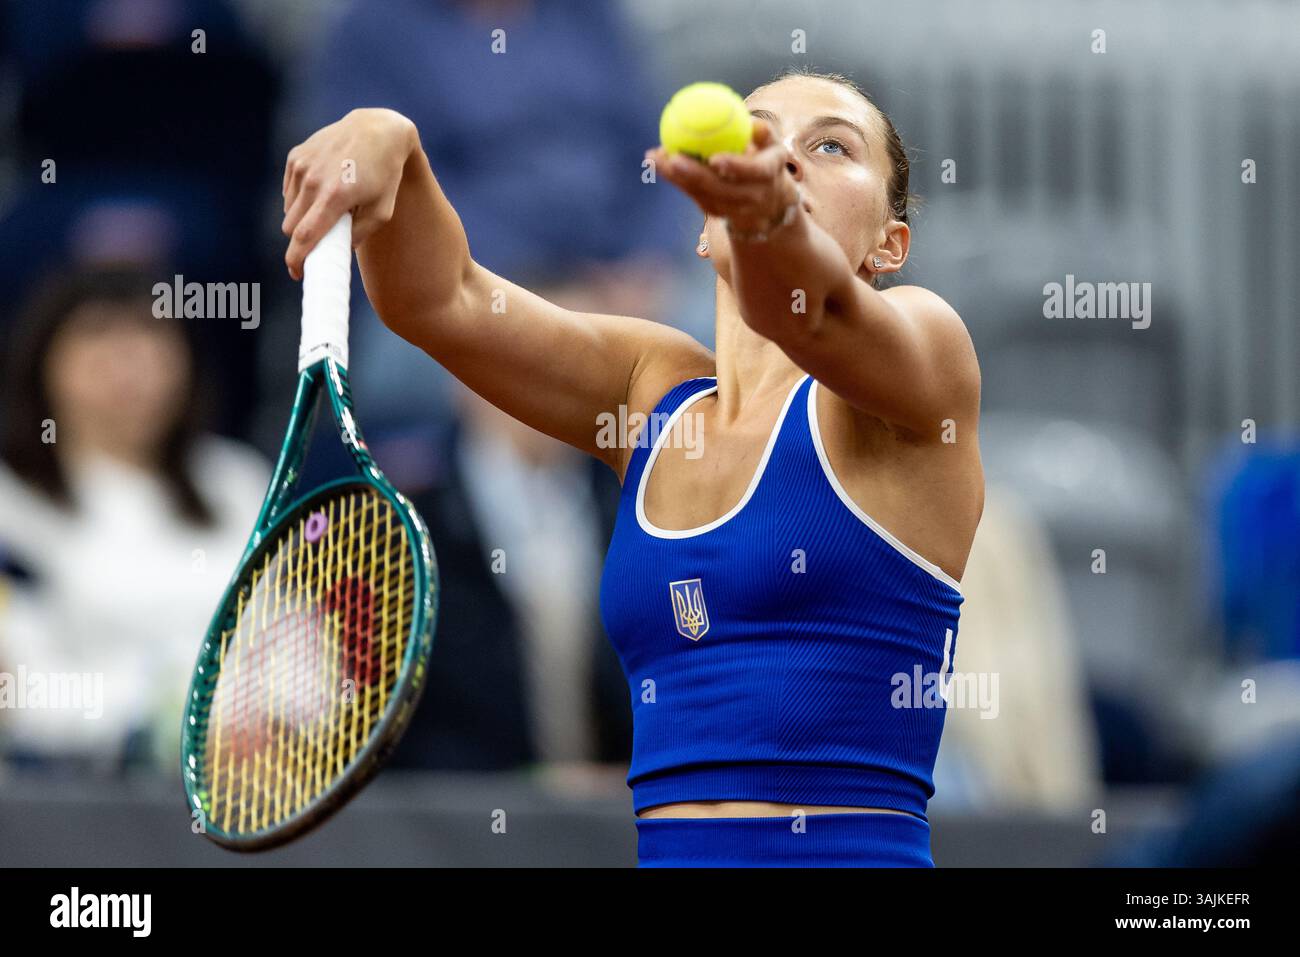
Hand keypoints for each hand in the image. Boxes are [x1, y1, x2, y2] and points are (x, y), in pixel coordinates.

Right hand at [281, 108, 418, 278]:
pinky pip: (290, 190)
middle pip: (291, 226)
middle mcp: (314, 180)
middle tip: (319, 243)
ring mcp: (302, 165)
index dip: (296, 259)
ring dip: (302, 218)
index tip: (297, 273)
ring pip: (289, 209)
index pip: (305, 236)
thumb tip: (338, 252)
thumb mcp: (381, 211)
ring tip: (328, 210)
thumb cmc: (385, 175)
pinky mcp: (296, 156)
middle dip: (302, 240)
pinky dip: (301, 198)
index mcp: (335, 197)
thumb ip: (358, 235)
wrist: (378, 131)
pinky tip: (321, 191)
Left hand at [646, 118, 801, 238]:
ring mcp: (731, 208)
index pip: (753, 172)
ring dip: (675, 177)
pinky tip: (656, 162)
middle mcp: (751, 196)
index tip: (714, 158)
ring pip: (701, 194)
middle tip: (673, 158)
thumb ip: (762, 132)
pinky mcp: (714, 212)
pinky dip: (674, 179)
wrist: (767, 201)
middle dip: (694, 176)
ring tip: (654, 157)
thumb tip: (748, 120)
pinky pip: (692, 194)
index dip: (734, 167)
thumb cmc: (766, 159)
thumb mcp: (773, 145)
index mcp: (768, 175)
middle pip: (720, 189)